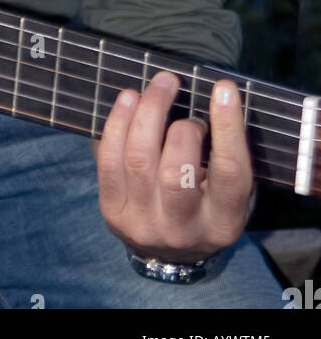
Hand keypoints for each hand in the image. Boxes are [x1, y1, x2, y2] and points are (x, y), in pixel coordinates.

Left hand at [93, 70, 255, 261]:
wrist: (172, 253)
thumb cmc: (207, 204)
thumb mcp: (230, 192)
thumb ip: (226, 153)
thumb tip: (217, 96)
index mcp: (223, 222)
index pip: (229, 173)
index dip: (228, 127)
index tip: (224, 88)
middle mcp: (182, 229)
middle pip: (176, 172)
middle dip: (179, 124)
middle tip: (180, 92)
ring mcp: (142, 222)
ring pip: (138, 160)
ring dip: (145, 112)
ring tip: (156, 85)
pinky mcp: (112, 212)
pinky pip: (108, 160)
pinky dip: (117, 124)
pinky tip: (128, 100)